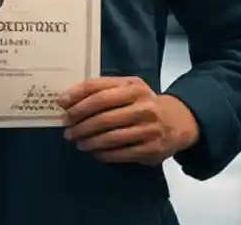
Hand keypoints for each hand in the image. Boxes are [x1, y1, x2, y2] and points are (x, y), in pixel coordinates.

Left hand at [58, 76, 199, 166]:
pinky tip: (95, 152)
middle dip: (80, 124)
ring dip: (89, 141)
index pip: (99, 90)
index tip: (61, 104)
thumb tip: (66, 100)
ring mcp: (149, 128)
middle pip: (102, 115)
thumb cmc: (144, 103)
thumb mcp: (129, 88)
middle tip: (67, 130)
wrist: (179, 121)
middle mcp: (143, 105)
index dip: (77, 97)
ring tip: (78, 142)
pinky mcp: (151, 148)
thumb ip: (101, 89)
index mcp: (134, 87)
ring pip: (110, 136)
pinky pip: (120, 153)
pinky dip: (103, 154)